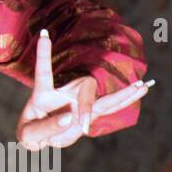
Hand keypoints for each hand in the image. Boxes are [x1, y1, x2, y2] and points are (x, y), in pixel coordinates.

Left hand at [15, 28, 152, 149]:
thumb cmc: (32, 132)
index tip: (43, 33)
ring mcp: (79, 104)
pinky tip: (143, 88)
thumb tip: (73, 120)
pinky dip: (124, 101)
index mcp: (43, 93)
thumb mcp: (29, 134)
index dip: (43, 53)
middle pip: (82, 90)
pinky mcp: (89, 114)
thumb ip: (46, 128)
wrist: (41, 138)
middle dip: (86, 105)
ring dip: (122, 96)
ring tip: (143, 86)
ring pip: (103, 101)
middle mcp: (65, 94)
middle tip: (83, 120)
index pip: (43, 72)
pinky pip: (108, 108)